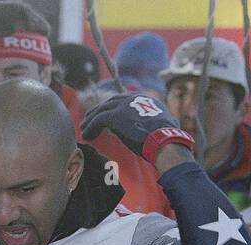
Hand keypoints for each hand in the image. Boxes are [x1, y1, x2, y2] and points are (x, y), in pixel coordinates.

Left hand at [81, 93, 195, 165]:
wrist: (165, 140)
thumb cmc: (167, 138)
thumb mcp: (164, 125)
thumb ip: (156, 123)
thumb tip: (161, 128)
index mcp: (145, 99)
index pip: (123, 100)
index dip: (112, 107)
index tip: (105, 114)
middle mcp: (134, 98)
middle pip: (110, 102)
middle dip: (98, 110)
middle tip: (89, 119)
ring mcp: (124, 106)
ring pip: (102, 110)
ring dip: (91, 120)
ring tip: (84, 128)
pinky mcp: (116, 115)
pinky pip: (98, 120)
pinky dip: (91, 127)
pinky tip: (86, 136)